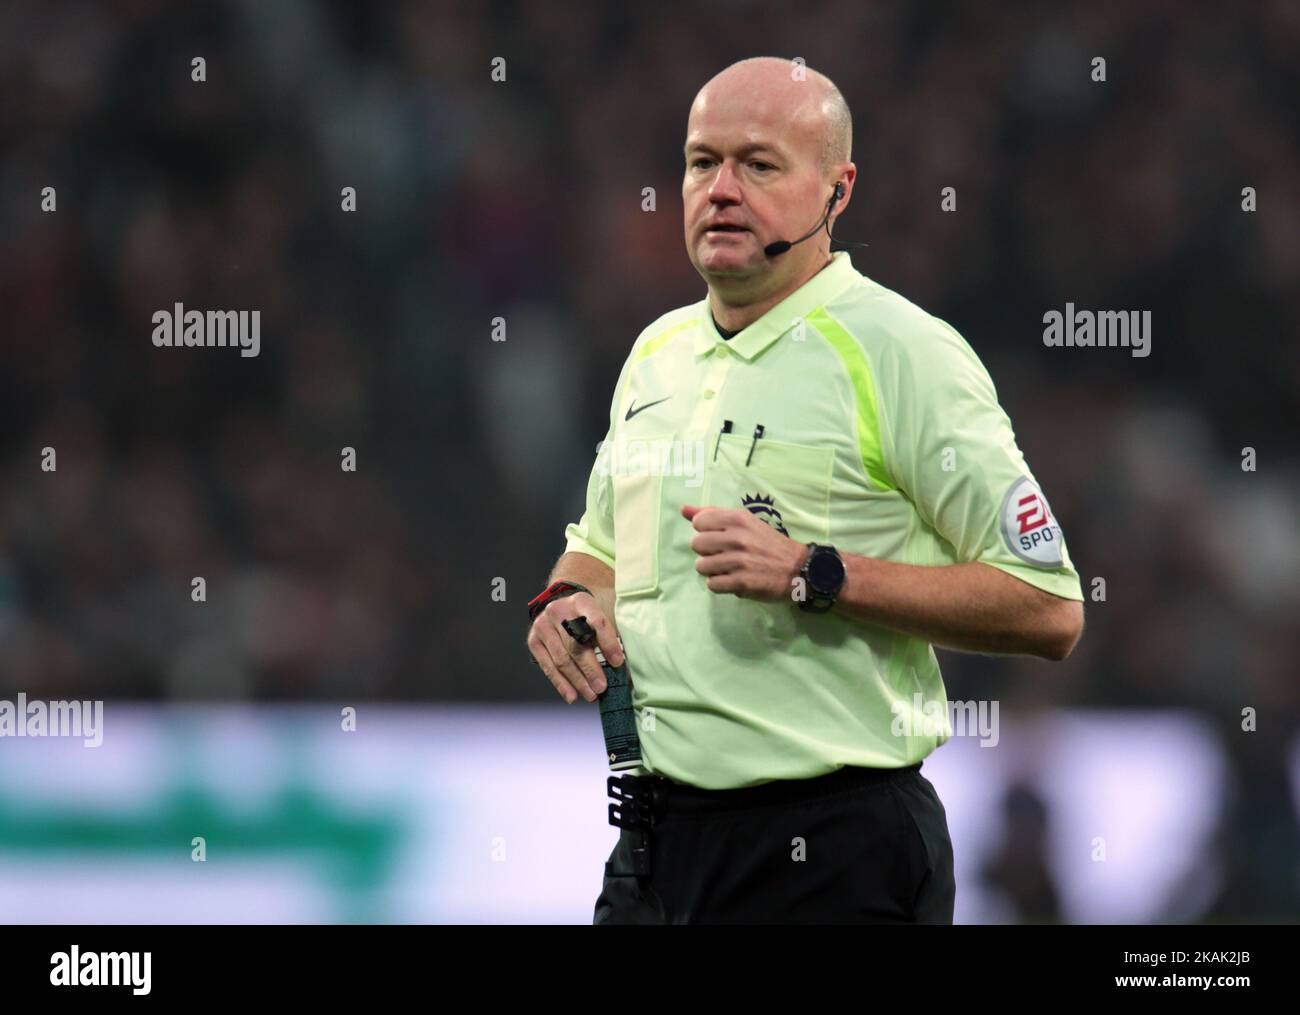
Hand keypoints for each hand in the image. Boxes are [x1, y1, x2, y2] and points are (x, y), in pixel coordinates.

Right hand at [526, 592, 623, 703]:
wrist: (559, 606)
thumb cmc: (585, 616)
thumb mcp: (599, 614)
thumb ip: (609, 634)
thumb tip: (621, 664)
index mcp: (581, 601)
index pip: (597, 622)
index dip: (608, 643)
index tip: (618, 663)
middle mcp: (558, 611)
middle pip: (576, 644)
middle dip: (590, 669)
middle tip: (601, 687)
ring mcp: (543, 625)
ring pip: (561, 658)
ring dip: (577, 680)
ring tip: (590, 695)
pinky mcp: (534, 640)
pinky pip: (547, 666)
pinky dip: (560, 683)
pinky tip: (572, 695)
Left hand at [682, 504, 805, 602]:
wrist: (799, 569)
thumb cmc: (769, 544)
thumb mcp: (746, 522)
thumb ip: (714, 515)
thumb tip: (683, 510)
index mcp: (738, 519)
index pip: (699, 522)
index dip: (706, 532)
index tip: (719, 537)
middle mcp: (737, 538)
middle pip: (696, 544)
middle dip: (707, 552)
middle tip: (723, 555)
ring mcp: (738, 561)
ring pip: (701, 566)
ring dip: (712, 570)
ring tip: (728, 569)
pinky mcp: (741, 583)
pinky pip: (712, 584)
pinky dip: (719, 584)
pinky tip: (732, 580)